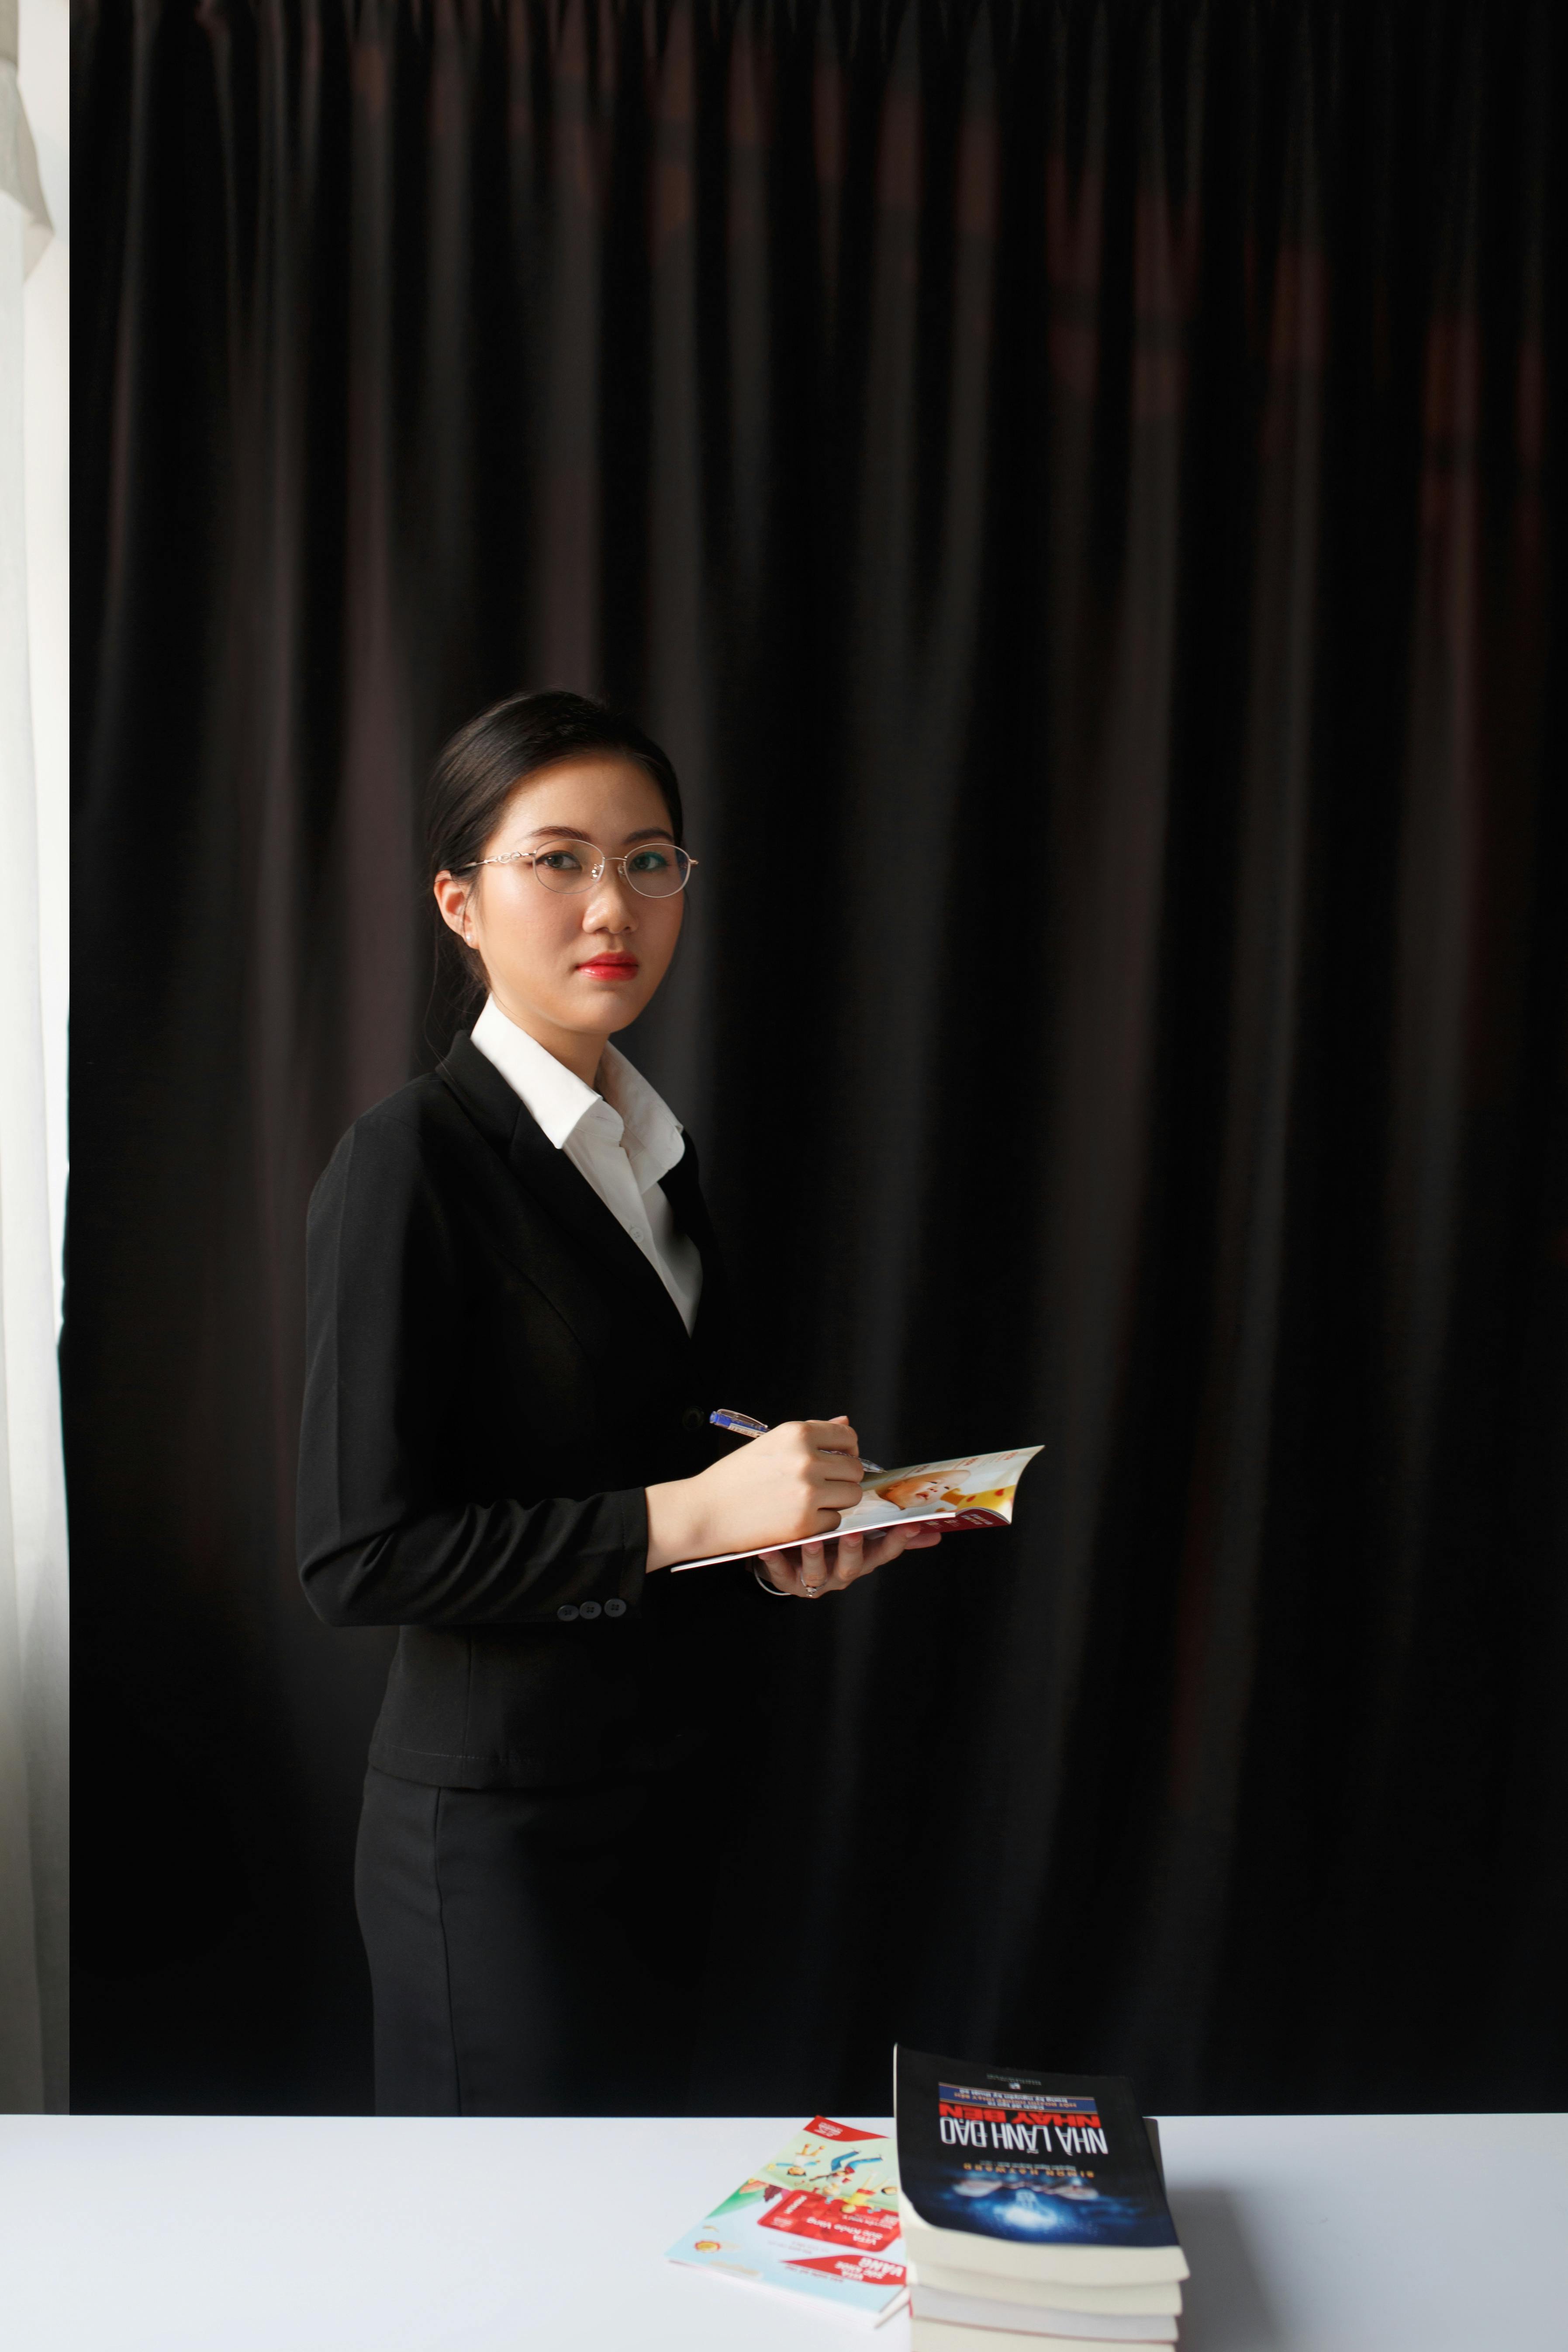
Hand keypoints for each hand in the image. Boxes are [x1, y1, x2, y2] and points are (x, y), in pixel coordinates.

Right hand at [645, 1415, 866, 1570]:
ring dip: (837, 1500)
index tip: (839, 1460)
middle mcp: (806, 1460)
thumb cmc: (734, 1477)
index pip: (848, 1438)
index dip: (848, 1451)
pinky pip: (836, 1521)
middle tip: (822, 1486)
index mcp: (797, 1434)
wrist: (705, 1510)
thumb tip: (845, 1422)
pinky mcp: (805, 1523)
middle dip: (843, 1478)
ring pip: (852, 1495)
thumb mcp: (772, 1443)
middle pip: (855, 1469)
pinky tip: (799, 1517)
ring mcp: (808, 1492)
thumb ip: (811, 1434)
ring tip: (812, 1502)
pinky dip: (822, 1522)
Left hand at [757, 1519, 944, 1597]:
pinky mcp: (788, 1580)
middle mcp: (841, 1573)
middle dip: (854, 1551)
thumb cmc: (831, 1540)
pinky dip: (775, 1562)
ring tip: (811, 1540)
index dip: (898, 1540)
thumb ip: (894, 1532)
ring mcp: (815, 1579)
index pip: (885, 1552)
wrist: (790, 1558)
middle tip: (854, 1533)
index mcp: (862, 1559)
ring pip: (818, 1573)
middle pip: (853, 1567)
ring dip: (816, 1557)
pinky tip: (768, 1549)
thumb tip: (936, 1529)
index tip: (909, 1523)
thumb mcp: (864, 1537)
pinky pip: (780, 1574)